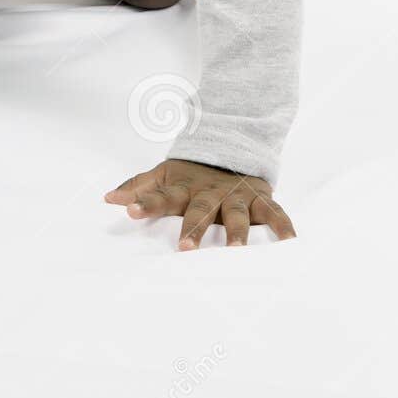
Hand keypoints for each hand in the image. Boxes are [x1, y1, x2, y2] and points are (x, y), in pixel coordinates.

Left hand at [103, 158, 295, 249]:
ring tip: (235, 251)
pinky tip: (290, 242)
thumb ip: (139, 186)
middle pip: (200, 210)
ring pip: (237, 214)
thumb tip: (108, 197)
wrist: (232, 147)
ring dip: (236, 231)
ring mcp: (236, 195)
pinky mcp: (260, 198)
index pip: (162, 196)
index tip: (131, 210)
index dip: (147, 202)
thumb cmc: (192, 174)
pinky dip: (283, 225)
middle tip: (185, 248)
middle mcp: (210, 193)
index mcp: (184, 188)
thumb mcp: (165, 175)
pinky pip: (274, 212)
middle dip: (193, 228)